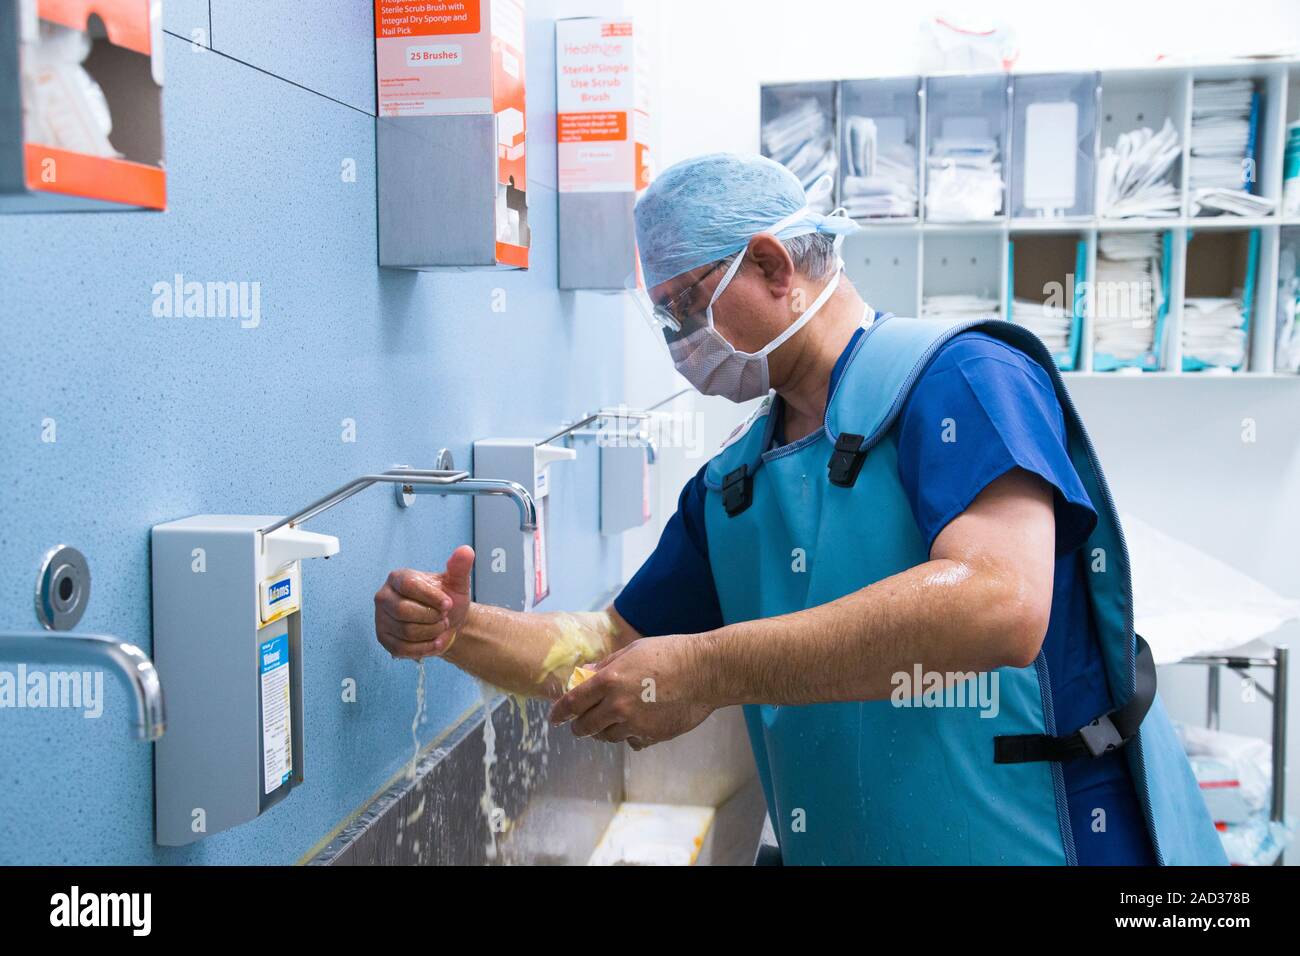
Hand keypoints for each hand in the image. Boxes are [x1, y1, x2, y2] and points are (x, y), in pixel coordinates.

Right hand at [373, 545, 473, 658]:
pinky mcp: (383, 639)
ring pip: (405, 631)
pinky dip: (424, 648)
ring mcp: (380, 618)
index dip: (431, 598)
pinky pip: (402, 648)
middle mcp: (384, 596)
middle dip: (432, 618)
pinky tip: (434, 641)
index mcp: (398, 578)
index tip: (448, 604)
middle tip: (444, 617)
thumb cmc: (447, 600)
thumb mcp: (457, 583)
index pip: (409, 586)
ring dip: (431, 633)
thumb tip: (466, 551)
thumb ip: (460, 567)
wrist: (445, 623)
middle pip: (404, 611)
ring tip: (439, 627)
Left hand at [548, 637, 713, 748]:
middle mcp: (617, 706)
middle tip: (581, 722)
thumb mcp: (632, 650)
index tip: (555, 718)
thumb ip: (606, 666)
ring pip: (606, 737)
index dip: (559, 713)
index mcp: (608, 681)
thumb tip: (586, 675)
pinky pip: (631, 741)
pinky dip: (630, 735)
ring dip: (604, 730)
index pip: (572, 703)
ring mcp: (635, 724)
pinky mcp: (652, 736)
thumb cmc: (670, 653)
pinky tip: (638, 722)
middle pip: (584, 727)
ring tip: (613, 719)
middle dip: (579, 726)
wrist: (705, 672)